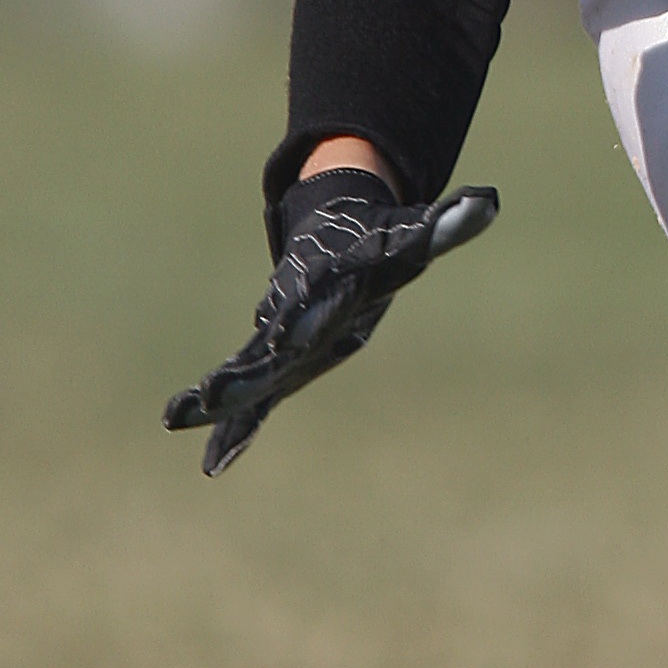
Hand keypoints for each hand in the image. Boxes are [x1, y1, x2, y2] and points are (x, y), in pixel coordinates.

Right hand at [164, 167, 497, 475]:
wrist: (333, 238)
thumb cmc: (381, 242)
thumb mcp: (416, 236)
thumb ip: (449, 224)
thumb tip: (488, 203)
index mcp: (325, 284)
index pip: (314, 302)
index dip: (303, 316)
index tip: (288, 332)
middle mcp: (294, 316)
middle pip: (265, 348)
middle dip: (241, 372)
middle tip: (210, 393)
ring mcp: (279, 342)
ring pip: (244, 374)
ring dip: (216, 400)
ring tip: (178, 419)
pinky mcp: (276, 363)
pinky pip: (252, 403)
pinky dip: (233, 430)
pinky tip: (214, 464)